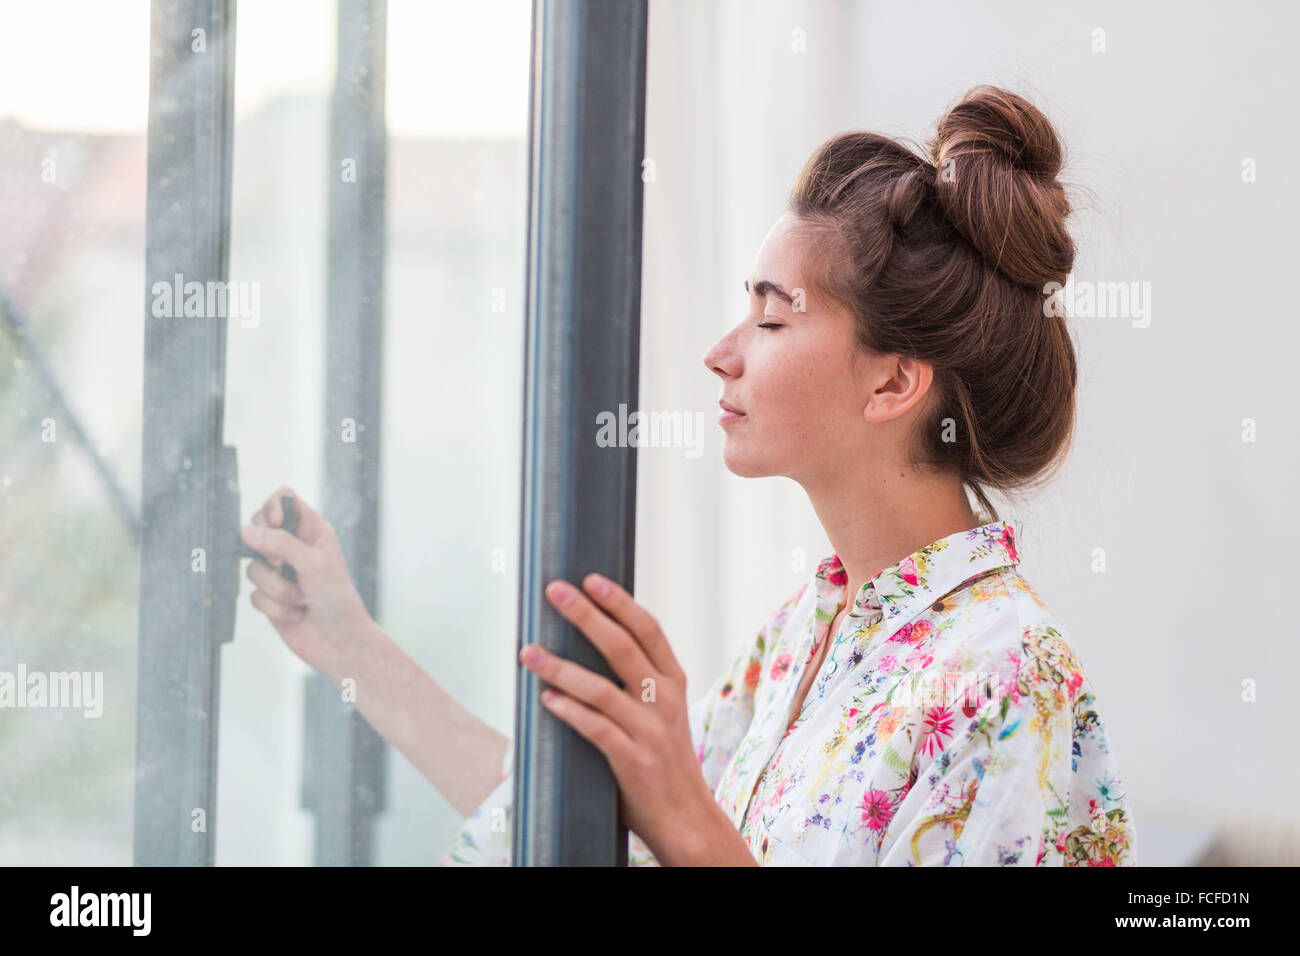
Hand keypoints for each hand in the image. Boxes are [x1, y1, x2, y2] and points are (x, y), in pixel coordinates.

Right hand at [240, 485, 373, 683]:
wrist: (340, 644)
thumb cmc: (338, 600)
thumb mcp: (314, 564)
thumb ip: (281, 543)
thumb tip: (246, 531)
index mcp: (312, 531)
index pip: (283, 499)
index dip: (272, 507)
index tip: (274, 524)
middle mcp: (294, 547)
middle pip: (258, 529)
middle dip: (268, 553)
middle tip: (284, 566)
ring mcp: (280, 573)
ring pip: (253, 568)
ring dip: (277, 589)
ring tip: (301, 599)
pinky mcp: (270, 597)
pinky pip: (253, 595)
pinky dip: (274, 607)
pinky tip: (296, 614)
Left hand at [519, 573, 725, 865]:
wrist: (686, 817)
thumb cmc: (663, 759)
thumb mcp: (662, 711)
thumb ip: (638, 681)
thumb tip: (593, 641)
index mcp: (672, 681)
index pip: (648, 630)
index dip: (620, 602)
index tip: (590, 578)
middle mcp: (664, 700)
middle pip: (622, 647)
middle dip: (585, 615)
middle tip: (554, 591)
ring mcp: (650, 730)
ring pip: (601, 688)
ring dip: (560, 667)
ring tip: (528, 651)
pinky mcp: (633, 759)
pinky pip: (596, 729)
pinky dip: (569, 711)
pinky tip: (546, 699)